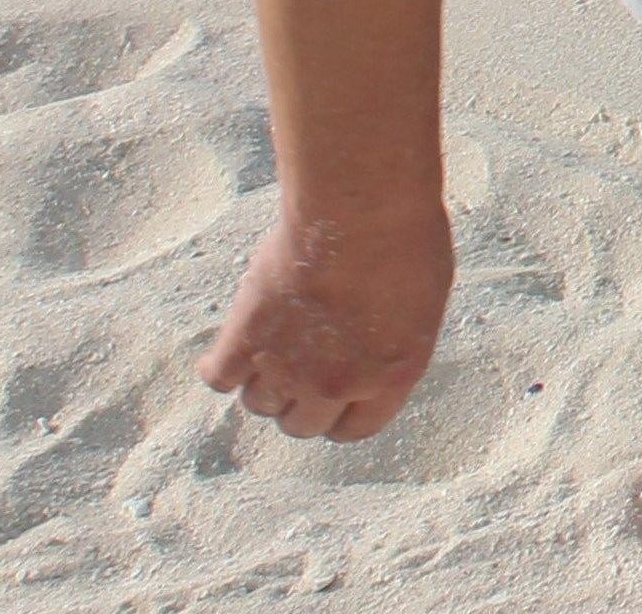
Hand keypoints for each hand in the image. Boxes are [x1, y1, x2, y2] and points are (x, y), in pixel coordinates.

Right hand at [198, 199, 453, 441]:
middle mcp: (336, 385)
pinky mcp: (246, 341)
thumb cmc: (405, 240)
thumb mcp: (422, 301)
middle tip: (297, 372)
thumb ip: (392, 341)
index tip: (331, 399)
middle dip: (299, 402)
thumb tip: (372, 351)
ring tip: (269, 350)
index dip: (337, 415)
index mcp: (390, 379)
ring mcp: (288, 368)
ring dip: (262, 382)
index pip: (352, 430)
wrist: (361, 212)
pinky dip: (219, 366)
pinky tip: (231, 347)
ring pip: (259, 404)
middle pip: (300, 425)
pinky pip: (218, 377)